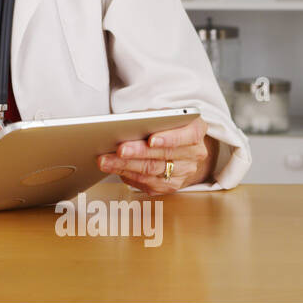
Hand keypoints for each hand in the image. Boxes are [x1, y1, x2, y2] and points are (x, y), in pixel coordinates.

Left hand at [96, 115, 217, 193]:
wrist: (182, 149)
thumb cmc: (168, 127)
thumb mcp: (163, 115)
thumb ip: (150, 117)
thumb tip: (126, 123)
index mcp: (195, 130)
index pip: (187, 136)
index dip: (169, 138)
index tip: (151, 140)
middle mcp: (193, 154)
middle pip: (163, 155)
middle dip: (138, 153)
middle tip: (119, 150)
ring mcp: (183, 173)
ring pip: (152, 171)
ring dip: (126, 166)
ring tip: (106, 160)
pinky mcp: (170, 186)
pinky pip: (147, 183)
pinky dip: (127, 175)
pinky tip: (113, 169)